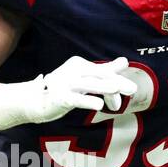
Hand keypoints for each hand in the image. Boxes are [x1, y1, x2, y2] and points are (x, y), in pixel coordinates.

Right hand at [0, 55, 137, 128]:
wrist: (34, 101)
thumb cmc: (63, 90)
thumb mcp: (84, 79)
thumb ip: (105, 71)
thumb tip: (125, 61)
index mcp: (80, 65)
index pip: (102, 73)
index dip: (116, 82)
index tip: (127, 94)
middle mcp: (73, 72)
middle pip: (99, 76)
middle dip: (117, 83)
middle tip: (133, 89)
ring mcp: (65, 84)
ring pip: (89, 85)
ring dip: (105, 88)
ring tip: (119, 90)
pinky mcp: (60, 97)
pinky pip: (76, 99)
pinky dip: (88, 101)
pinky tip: (99, 105)